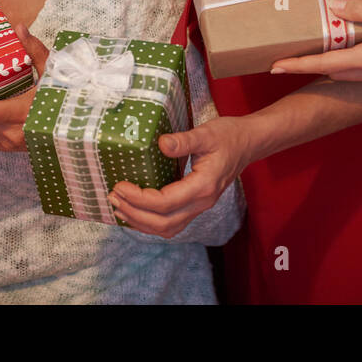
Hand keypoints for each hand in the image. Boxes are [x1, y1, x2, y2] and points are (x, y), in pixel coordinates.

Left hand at [107, 116, 250, 238]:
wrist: (248, 143)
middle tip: (113, 197)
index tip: (120, 186)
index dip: (139, 199)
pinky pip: (172, 223)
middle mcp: (202, 202)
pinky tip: (136, 211)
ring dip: (141, 222)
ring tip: (119, 207)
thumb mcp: (206, 133)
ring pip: (168, 228)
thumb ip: (183, 140)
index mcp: (203, 186)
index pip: (165, 203)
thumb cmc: (229, 136)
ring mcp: (200, 206)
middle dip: (135, 214)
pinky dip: (151, 221)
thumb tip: (160, 143)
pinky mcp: (196, 204)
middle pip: (163, 223)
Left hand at [269, 0, 361, 85]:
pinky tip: (347, 50)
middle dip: (308, 67)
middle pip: (332, 73)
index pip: (325, 66)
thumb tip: (333, 7)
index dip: (298, 66)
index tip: (274, 68)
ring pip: (347, 74)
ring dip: (327, 66)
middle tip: (285, 58)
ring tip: (310, 53)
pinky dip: (347, 63)